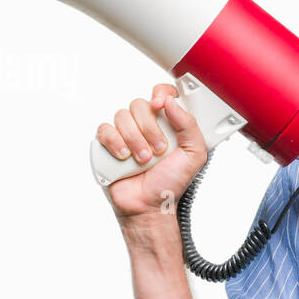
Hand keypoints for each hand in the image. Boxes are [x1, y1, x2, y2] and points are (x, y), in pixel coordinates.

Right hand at [94, 83, 207, 222]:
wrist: (149, 205)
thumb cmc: (171, 182)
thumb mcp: (194, 154)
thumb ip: (189, 126)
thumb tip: (171, 102)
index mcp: (168, 123)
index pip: (162, 94)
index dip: (160, 94)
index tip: (161, 105)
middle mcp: (146, 124)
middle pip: (140, 104)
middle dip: (149, 128)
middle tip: (158, 150)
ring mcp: (126, 133)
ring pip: (122, 116)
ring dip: (134, 140)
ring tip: (143, 159)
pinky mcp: (108, 144)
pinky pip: (105, 129)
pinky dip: (115, 143)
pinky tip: (124, 157)